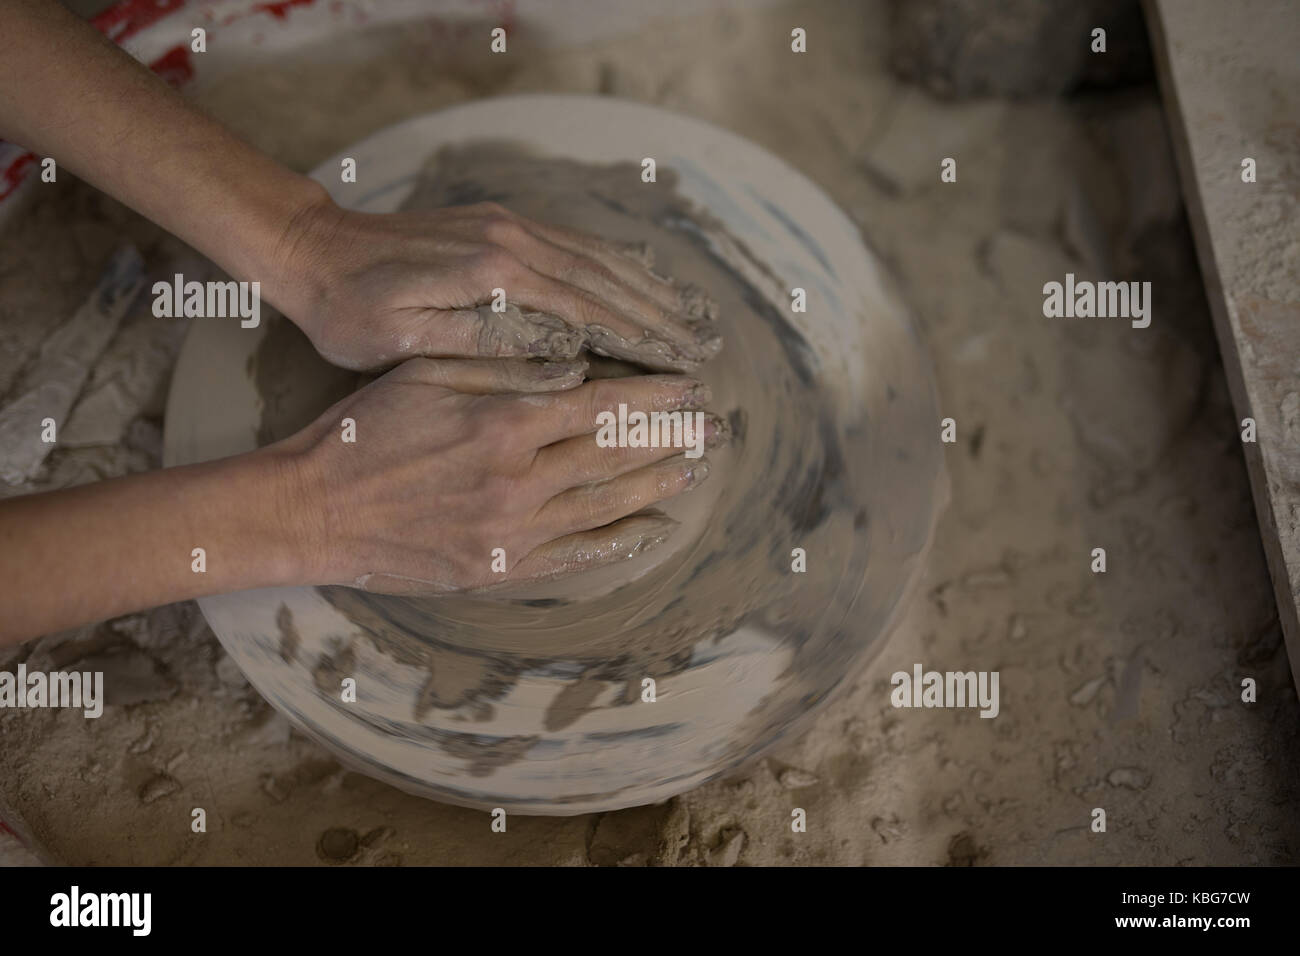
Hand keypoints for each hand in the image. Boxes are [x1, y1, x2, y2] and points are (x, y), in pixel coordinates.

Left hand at [275, 198, 722, 373]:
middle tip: (706, 352)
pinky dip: (619, 264)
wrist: (313, 248)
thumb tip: (561, 353)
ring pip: (598, 259)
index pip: (586, 312)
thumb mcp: (404, 340)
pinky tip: (643, 280)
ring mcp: (510, 227)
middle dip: (660, 319)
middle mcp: (512, 243)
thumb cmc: (349, 312)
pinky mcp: (503, 224)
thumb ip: (484, 342)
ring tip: (693, 318)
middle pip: (605, 283)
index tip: (680, 369)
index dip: (639, 343)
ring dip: (650, 290)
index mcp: (493, 276)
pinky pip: (576, 243)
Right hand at [278, 357, 722, 593]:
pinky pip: (576, 557)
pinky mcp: (498, 569)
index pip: (603, 404)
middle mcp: (519, 480)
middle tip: (715, 425)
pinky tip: (654, 528)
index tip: (690, 385)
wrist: (312, 510)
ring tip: (695, 467)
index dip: (654, 395)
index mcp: (504, 422)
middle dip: (673, 436)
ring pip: (607, 504)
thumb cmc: (364, 431)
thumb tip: (578, 367)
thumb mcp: (429, 372)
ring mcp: (512, 532)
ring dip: (659, 484)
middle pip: (616, 454)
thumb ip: (506, 365)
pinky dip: (620, 542)